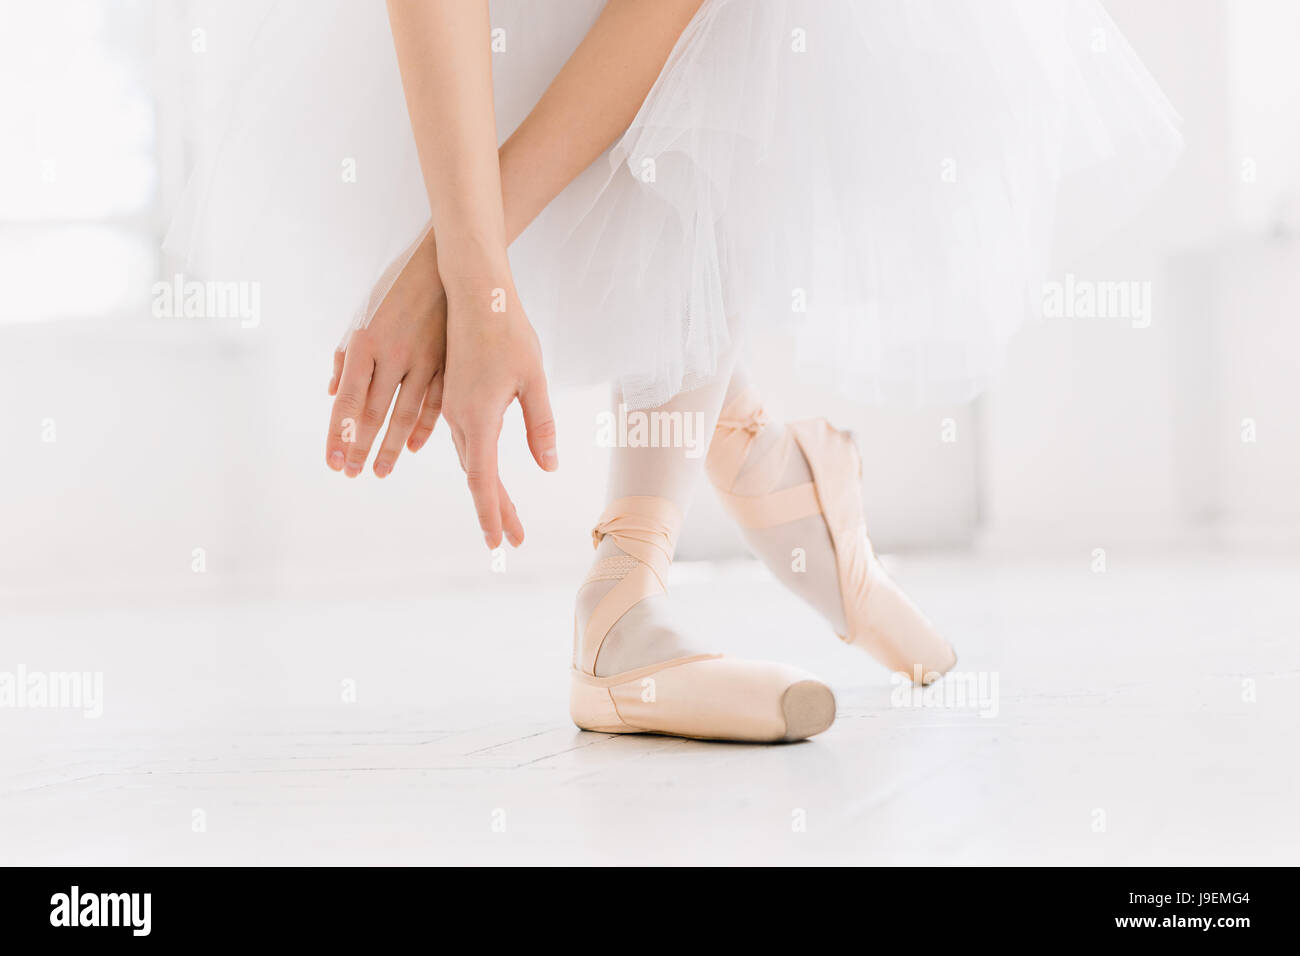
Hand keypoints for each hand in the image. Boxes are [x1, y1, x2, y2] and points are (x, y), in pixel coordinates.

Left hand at [326, 232, 445, 477]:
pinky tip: (415, 447)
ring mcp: (424, 361)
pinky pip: (435, 402)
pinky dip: (424, 428)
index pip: (348, 400)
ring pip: (405, 414)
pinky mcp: (448, 362)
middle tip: (352, 473)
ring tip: (380, 471)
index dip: (338, 435)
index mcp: (366, 343)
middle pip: (374, 413)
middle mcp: (394, 356)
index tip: (332, 463)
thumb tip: (333, 393)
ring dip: (392, 447)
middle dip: (361, 448)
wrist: (443, 266)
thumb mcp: (362, 316)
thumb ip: (347, 357)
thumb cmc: (395, 290)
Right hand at [440, 274, 556, 549]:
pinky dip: (477, 464)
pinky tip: (485, 474)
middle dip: (495, 509)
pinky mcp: (453, 394)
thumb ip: (541, 425)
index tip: (499, 542)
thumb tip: (548, 467)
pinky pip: (463, 440)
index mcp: (478, 417)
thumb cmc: (509, 330)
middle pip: (477, 476)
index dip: (492, 513)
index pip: (483, 480)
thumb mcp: (534, 379)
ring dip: (486, 488)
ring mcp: (453, 406)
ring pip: (470, 459)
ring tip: (506, 515)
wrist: (473, 291)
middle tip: (512, 540)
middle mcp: (459, 417)